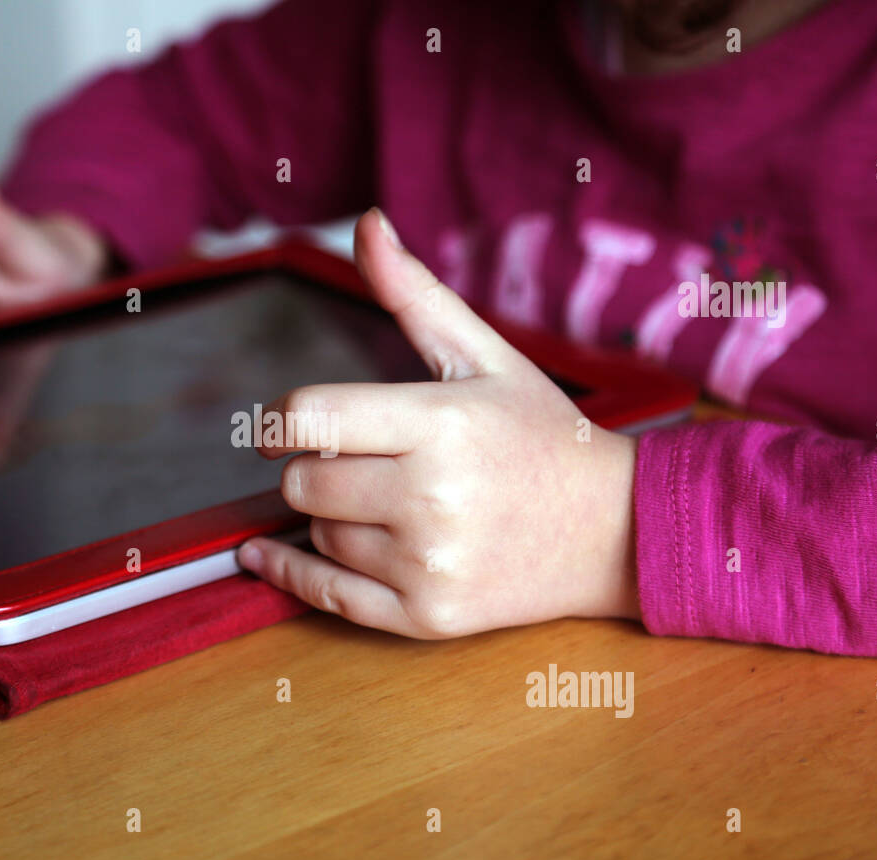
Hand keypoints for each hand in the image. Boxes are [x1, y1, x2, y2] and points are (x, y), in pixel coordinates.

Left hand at [236, 208, 639, 638]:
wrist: (613, 531)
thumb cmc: (541, 435)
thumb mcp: (485, 355)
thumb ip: (414, 294)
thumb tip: (364, 224)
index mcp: (440, 423)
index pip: (308, 417)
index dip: (277, 420)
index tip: (279, 425)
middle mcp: (431, 498)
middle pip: (304, 481)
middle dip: (310, 466)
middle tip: (348, 461)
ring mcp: (429, 564)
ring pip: (317, 533)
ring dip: (329, 514)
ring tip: (383, 502)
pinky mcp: (427, 617)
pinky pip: (326, 597)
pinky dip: (289, 574)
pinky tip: (263, 554)